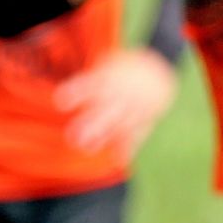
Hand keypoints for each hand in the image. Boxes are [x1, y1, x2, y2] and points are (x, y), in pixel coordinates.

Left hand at [56, 48, 176, 155]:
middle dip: (90, 123)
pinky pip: (138, 133)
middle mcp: (122, 93)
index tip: (60, 102)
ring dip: (105, 137)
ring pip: (120, 124)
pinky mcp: (146, 118)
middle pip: (105, 109)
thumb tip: (60, 90)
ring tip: (88, 149)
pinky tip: (119, 160)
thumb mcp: (108, 63)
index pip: (90, 85)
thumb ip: (90, 78)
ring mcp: (135, 106)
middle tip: (72, 137)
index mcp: (109, 77)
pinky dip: (129, 147)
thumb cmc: (124, 67)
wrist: (162, 65)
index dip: (75, 93)